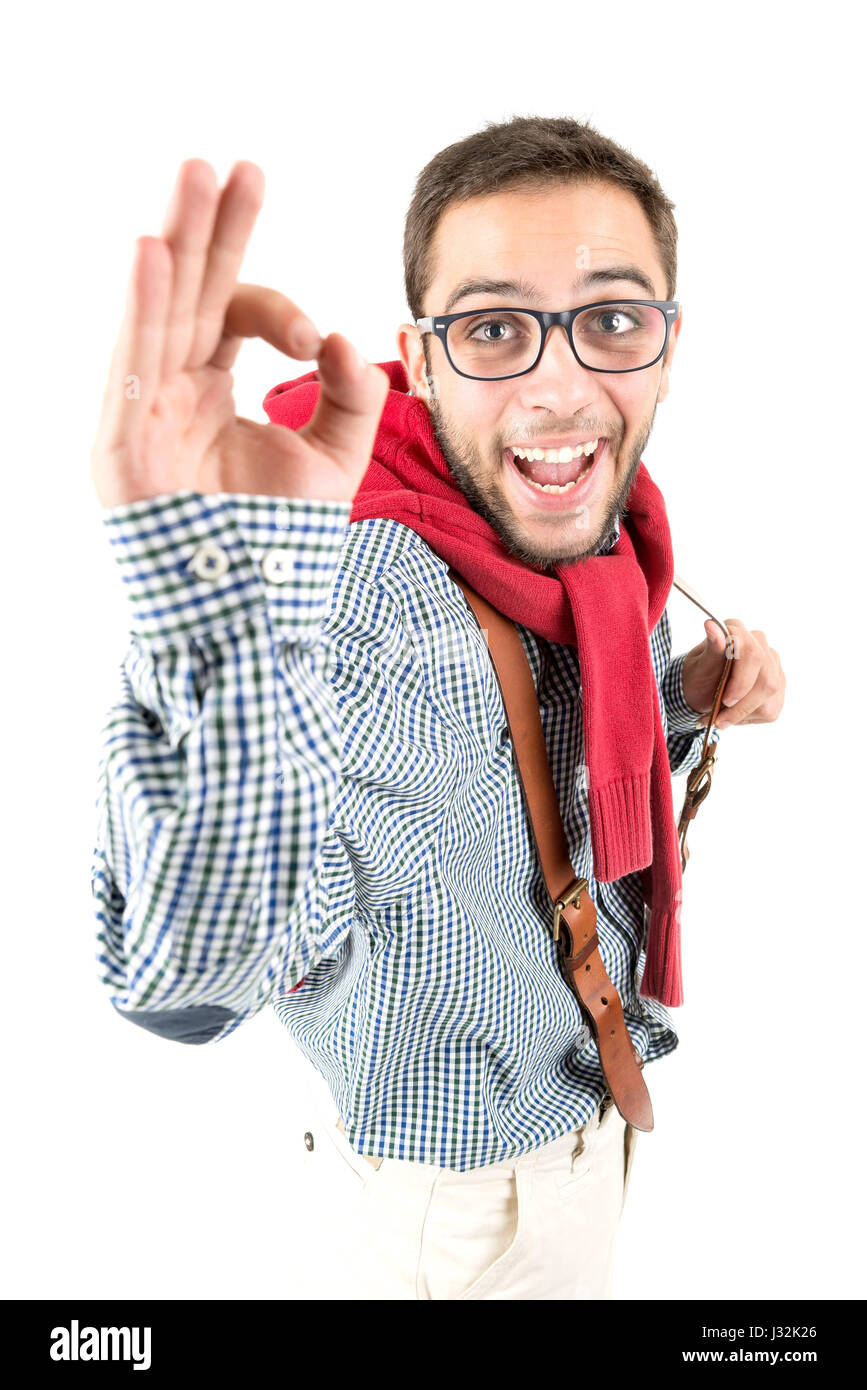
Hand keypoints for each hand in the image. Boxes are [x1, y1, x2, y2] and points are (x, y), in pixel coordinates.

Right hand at [90, 158, 389, 507]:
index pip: (236, 313)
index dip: (278, 310)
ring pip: (158, 309)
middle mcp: (171, 386)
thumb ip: (348, 398)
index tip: (313, 340)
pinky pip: (132, 362)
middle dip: (212, 226)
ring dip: (176, 242)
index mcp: (210, 385)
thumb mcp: (332, 462)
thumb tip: (344, 336)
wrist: (244, 612)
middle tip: (233, 166)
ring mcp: (143, 410)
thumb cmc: (276, 541)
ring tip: (195, 176)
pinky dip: (142, 306)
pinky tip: (152, 252)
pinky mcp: (122, 441)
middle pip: (189, 289)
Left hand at [681, 618, 785, 730]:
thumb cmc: (698, 676)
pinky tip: (733, 715)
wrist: (700, 692)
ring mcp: (773, 665)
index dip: (742, 682)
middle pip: (766, 679)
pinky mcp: (778, 685)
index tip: (725, 701)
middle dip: (742, 704)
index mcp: (738, 632)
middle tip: (719, 720)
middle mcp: (760, 645)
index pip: (752, 653)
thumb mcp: (698, 666)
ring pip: (770, 694)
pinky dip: (748, 717)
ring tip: (721, 720)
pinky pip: (770, 707)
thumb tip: (711, 625)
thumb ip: (711, 648)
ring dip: (743, 713)